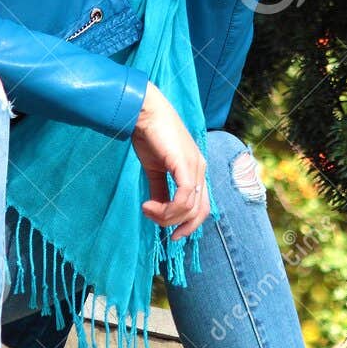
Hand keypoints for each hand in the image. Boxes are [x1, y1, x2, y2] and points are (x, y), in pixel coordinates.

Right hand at [131, 83, 209, 242]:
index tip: (172, 234)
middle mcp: (200, 170)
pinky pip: (183, 197)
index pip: (202, 207)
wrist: (144, 112)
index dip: (189, 224)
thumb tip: (157, 210)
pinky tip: (149, 205)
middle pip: (199, 212)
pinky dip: (167, 208)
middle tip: (154, 221)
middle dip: (177, 224)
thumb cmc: (149, 136)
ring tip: (147, 209)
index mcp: (196, 170)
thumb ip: (159, 190)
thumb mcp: (155, 169)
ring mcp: (195, 167)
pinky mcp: (185, 164)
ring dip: (166, 217)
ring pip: (189, 207)